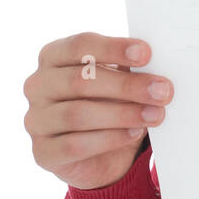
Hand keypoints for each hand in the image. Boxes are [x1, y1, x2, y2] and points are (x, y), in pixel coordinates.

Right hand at [24, 32, 172, 189]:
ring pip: (78, 114)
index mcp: (54, 56)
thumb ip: (131, 70)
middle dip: (126, 85)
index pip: (79, 46)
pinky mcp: (43, 152)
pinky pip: (76, 145)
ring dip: (123, 114)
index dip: (113, 48)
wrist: (100, 152)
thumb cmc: (110, 102)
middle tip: (163, 91)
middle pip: (80, 80)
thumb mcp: (120, 81)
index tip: (146, 53)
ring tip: (156, 114)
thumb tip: (157, 71)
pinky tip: (134, 132)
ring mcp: (36, 120)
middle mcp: (38, 85)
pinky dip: (110, 138)